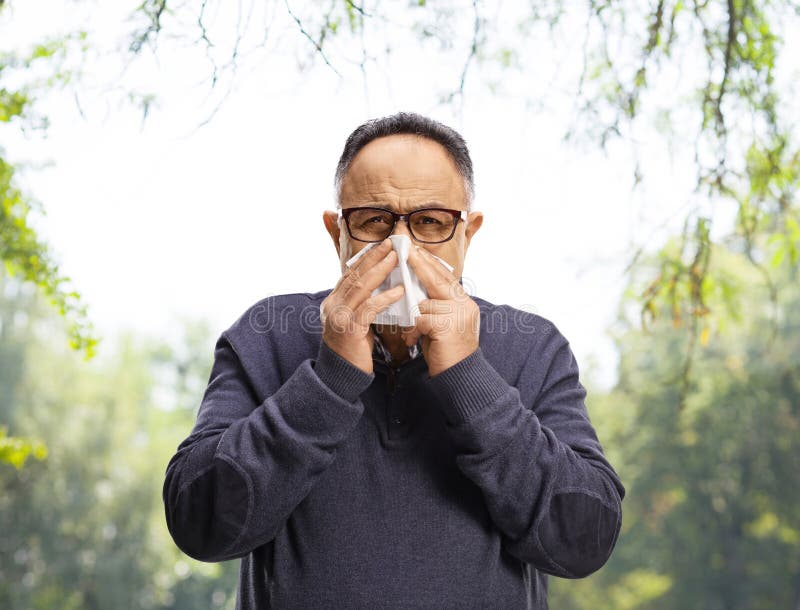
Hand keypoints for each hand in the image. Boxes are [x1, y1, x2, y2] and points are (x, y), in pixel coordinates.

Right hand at [320, 238, 404, 374]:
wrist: (341, 375)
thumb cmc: (352, 348)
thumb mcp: (353, 320)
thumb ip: (361, 303)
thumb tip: (380, 287)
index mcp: (333, 301)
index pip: (350, 274)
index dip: (366, 259)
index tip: (382, 246)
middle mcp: (333, 306)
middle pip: (355, 275)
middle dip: (374, 258)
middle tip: (391, 244)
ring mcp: (339, 317)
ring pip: (361, 287)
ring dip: (380, 271)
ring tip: (396, 259)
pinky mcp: (349, 329)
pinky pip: (368, 309)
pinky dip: (384, 298)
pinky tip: (399, 291)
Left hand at [402, 246, 479, 376]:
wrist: (460, 377)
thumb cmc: (446, 352)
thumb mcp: (442, 324)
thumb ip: (435, 306)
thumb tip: (416, 291)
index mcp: (464, 302)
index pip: (445, 276)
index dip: (429, 263)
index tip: (415, 249)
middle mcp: (465, 305)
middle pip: (438, 279)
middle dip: (420, 264)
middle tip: (406, 248)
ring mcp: (458, 314)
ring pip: (424, 303)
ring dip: (414, 319)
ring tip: (412, 335)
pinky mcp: (448, 326)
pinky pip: (421, 319)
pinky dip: (413, 330)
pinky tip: (412, 341)